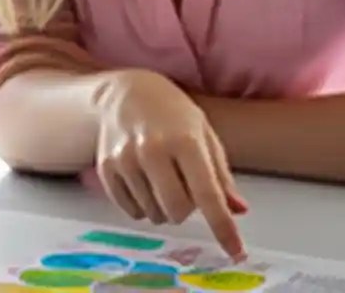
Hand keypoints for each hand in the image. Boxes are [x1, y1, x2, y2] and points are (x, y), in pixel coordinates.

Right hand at [93, 70, 247, 260]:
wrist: (124, 93)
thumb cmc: (172, 113)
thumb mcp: (204, 134)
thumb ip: (220, 175)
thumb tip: (238, 210)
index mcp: (185, 140)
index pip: (207, 194)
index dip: (223, 226)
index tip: (236, 252)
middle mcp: (153, 150)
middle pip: (177, 211)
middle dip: (186, 210)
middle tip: (184, 188)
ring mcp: (125, 159)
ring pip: (153, 214)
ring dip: (163, 207)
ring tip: (161, 179)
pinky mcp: (106, 168)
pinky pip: (131, 211)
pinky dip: (142, 206)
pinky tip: (143, 181)